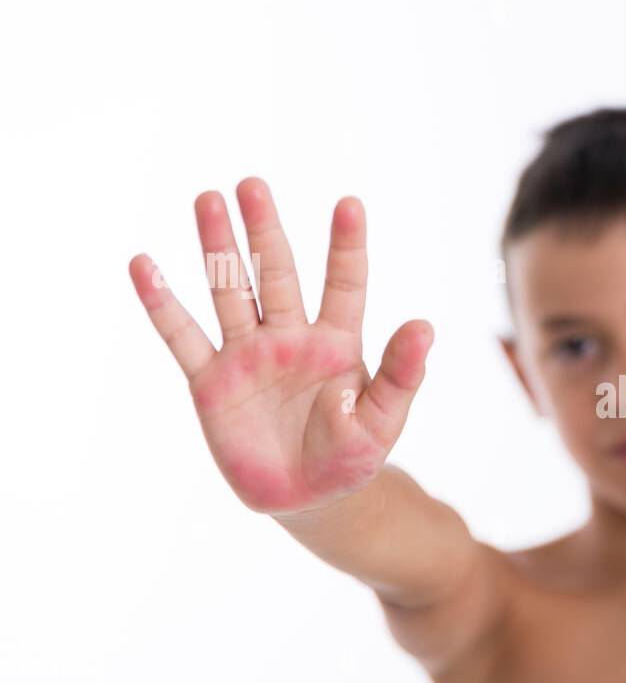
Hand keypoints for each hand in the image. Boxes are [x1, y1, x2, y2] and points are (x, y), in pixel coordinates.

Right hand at [129, 179, 433, 514]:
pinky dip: (163, 304)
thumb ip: (400, 375)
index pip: (345, 284)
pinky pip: (184, 338)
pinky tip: (144, 266)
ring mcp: (249, 355)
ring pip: (230, 291)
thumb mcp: (383, 420)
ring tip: (207, 199)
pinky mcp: (212, 382)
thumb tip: (425, 325)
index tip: (350, 204)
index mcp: (338, 342)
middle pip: (276, 273)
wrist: (309, 497)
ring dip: (218, 248)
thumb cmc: (352, 455)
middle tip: (253, 184)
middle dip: (265, 230)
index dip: (346, 246)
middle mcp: (290, 337)